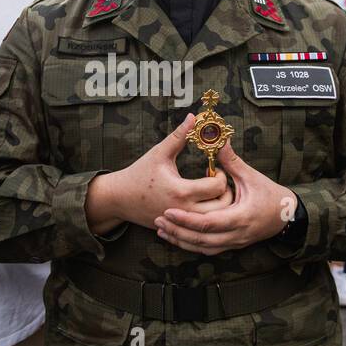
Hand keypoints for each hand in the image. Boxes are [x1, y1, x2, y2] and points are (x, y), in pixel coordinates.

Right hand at [85, 113, 232, 233]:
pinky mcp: (178, 229)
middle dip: (226, 193)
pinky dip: (208, 217)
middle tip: (218, 182)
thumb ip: (179, 136)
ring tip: (212, 193)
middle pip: (222, 206)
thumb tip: (193, 117)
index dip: (221, 175)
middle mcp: (184, 210)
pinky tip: (202, 204)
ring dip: (219, 206)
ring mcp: (182, 222)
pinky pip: (201, 227)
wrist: (119, 198)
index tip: (215, 169)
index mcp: (182, 191)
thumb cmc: (139, 174)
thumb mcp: (160, 153)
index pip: (218, 186)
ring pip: (215, 220)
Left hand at [154, 137, 293, 254]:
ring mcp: (234, 243)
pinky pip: (207, 249)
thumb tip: (219, 140)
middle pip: (201, 239)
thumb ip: (232, 161)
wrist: (286, 216)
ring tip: (162, 229)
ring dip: (181, 240)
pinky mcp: (231, 246)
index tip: (169, 211)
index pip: (208, 223)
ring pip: (202, 248)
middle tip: (159, 220)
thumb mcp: (251, 176)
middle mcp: (236, 234)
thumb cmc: (270, 194)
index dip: (187, 219)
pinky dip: (191, 245)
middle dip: (178, 231)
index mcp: (241, 217)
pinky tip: (176, 237)